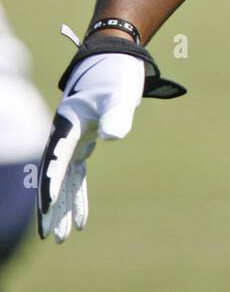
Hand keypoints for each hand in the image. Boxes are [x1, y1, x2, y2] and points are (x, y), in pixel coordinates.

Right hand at [37, 49, 144, 242]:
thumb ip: (115, 114)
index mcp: (67, 124)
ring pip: (65, 180)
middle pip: (54, 177)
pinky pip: (78, 175)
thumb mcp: (118, 93)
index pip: (55, 161)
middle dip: (51, 207)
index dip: (51, 186)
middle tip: (50, 236)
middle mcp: (65, 134)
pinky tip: (83, 219)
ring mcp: (74, 138)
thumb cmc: (116, 72)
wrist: (117, 53)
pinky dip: (79, 196)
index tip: (48, 210)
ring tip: (62, 238)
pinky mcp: (86, 139)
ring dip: (63, 208)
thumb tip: (111, 136)